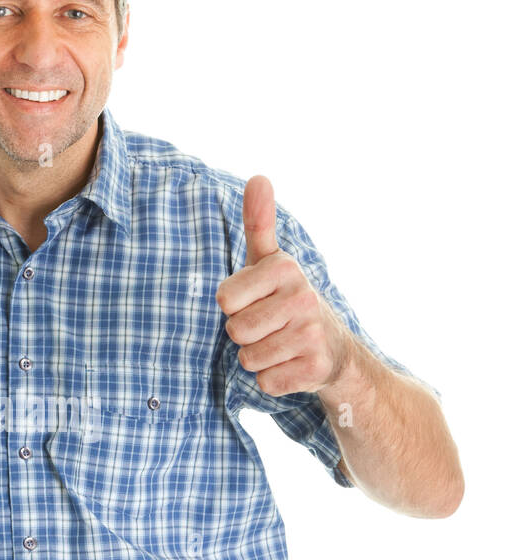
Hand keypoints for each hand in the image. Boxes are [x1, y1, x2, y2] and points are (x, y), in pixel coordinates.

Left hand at [215, 175, 351, 395]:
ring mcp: (312, 334)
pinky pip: (267, 382)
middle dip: (246, 336)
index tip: (257, 301)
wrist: (334, 347)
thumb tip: (258, 177)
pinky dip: (273, 380)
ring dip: (258, 358)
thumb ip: (258, 223)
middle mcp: (303, 298)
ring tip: (280, 345)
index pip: (224, 299)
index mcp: (284, 268)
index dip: (235, 306)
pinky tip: (291, 364)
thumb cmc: (286, 299)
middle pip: (236, 331)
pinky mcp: (315, 368)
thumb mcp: (270, 261)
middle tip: (269, 327)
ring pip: (249, 359)